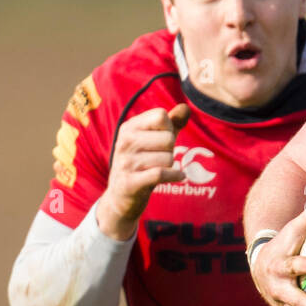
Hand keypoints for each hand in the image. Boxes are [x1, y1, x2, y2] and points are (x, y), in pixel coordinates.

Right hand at [97, 103, 190, 239]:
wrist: (120, 197)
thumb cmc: (143, 164)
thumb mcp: (155, 141)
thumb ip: (172, 123)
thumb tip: (186, 107)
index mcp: (128, 127)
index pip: (161, 116)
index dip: (169, 129)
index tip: (161, 140)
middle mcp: (124, 142)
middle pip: (168, 138)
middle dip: (170, 150)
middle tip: (159, 159)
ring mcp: (125, 162)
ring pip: (168, 158)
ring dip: (170, 166)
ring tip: (158, 169)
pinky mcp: (129, 182)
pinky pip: (161, 173)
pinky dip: (175, 176)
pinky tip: (179, 176)